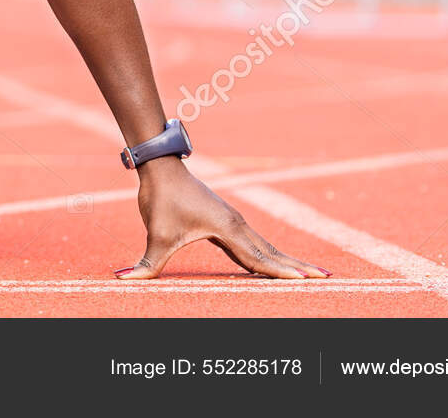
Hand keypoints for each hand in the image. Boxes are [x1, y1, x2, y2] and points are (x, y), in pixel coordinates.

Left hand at [116, 159, 329, 279]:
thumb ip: (147, 263)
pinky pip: (253, 241)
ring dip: (286, 259)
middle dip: (296, 266)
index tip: (305, 280)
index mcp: (227, 229)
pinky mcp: (225, 220)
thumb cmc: (161, 198)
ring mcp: (233, 221)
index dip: (281, 272)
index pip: (258, 258)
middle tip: (323, 279)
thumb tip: (123, 279)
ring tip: (309, 273)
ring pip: (265, 245)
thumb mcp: (155, 234)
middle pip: (271, 251)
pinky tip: (273, 263)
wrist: (160, 166)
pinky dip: (268, 253)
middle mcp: (236, 224)